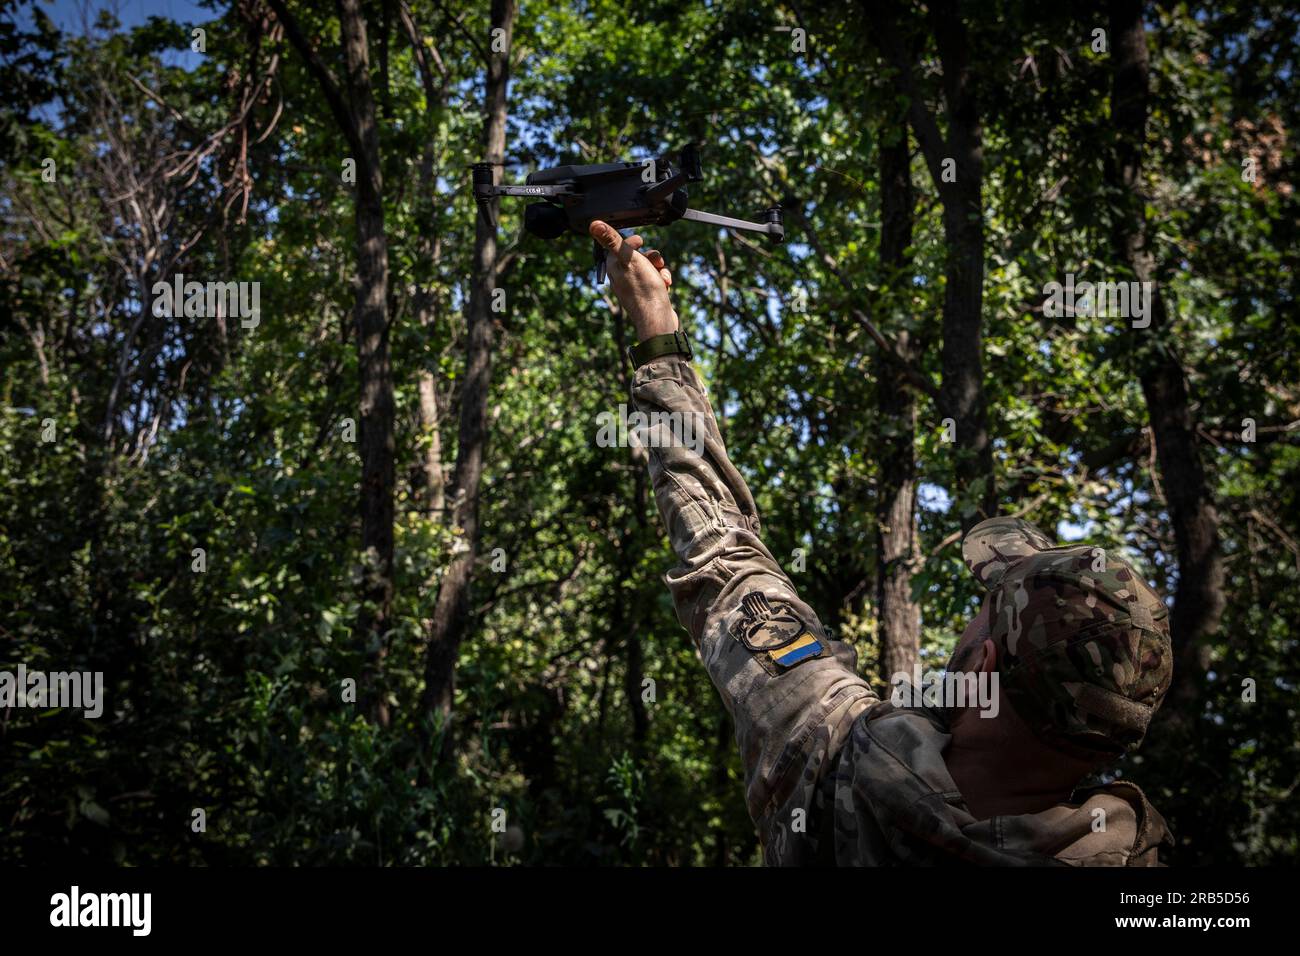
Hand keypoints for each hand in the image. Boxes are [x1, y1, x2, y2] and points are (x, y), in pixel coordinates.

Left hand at [589, 220, 678, 341]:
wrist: (657, 319)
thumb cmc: (643, 289)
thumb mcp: (629, 258)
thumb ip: (613, 241)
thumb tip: (594, 224)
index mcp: (614, 268)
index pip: (618, 248)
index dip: (631, 242)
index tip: (640, 241)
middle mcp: (622, 278)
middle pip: (636, 258)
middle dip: (650, 256)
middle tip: (656, 260)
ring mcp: (634, 288)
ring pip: (648, 269)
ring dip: (659, 268)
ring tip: (662, 276)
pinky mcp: (646, 296)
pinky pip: (654, 281)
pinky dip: (662, 280)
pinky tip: (666, 285)